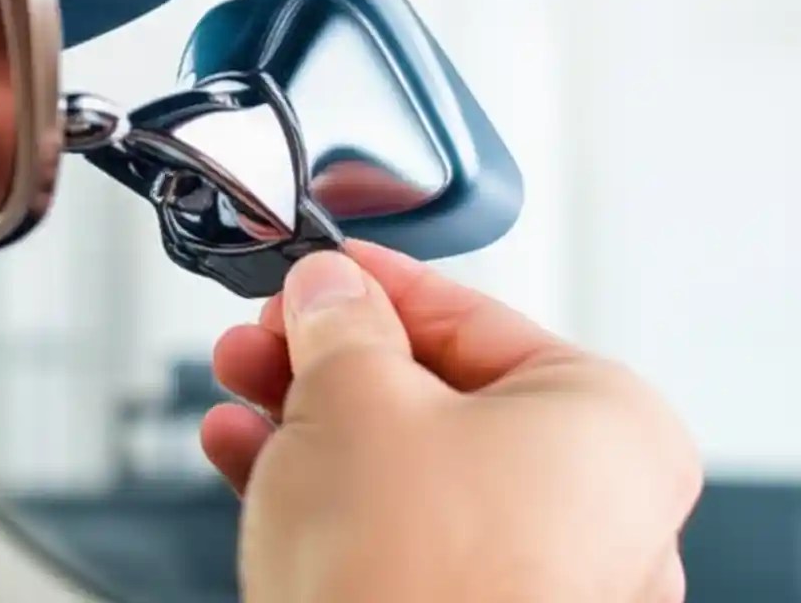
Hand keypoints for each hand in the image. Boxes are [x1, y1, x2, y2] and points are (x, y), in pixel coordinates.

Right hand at [202, 241, 701, 601]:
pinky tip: (249, 458)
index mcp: (605, 424)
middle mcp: (596, 505)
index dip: (373, 282)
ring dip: (308, 422)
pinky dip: (326, 491)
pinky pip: (396, 530)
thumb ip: (339, 323)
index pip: (472, 317)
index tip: (318, 272)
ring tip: (238, 394)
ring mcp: (538, 575)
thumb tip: (330, 290)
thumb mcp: (353, 398)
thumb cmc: (416, 579)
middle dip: (325, 361)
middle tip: (266, 337)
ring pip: (404, 465)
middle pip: (432, 393)